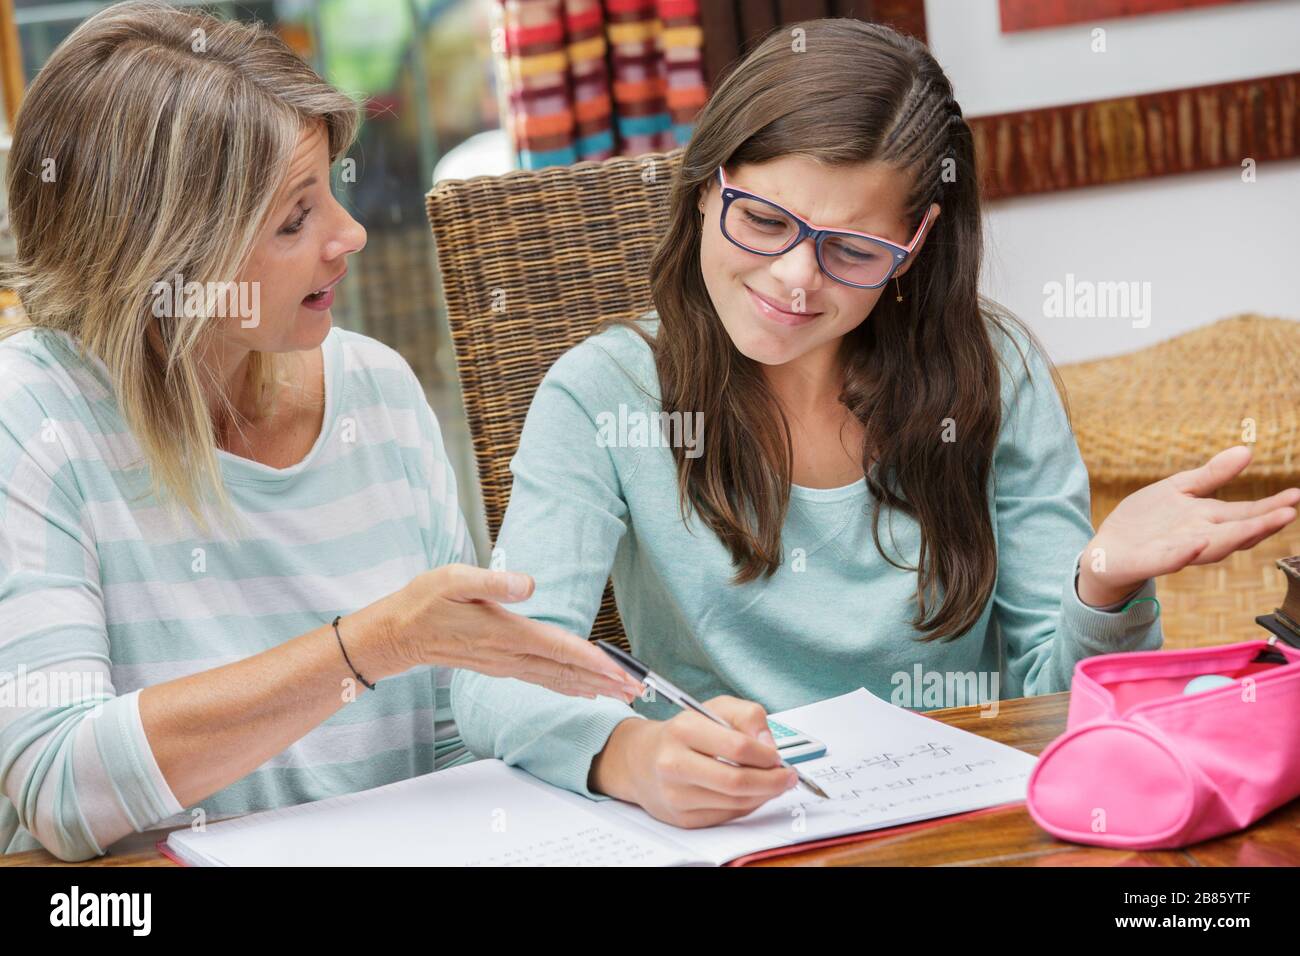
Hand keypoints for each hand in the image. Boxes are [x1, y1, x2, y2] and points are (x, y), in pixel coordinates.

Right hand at [362, 564, 643, 700]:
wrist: (398, 634)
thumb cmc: (424, 602)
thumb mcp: (454, 580)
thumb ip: (492, 582)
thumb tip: (528, 585)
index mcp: (506, 632)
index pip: (559, 649)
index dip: (593, 661)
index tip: (621, 671)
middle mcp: (510, 655)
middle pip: (566, 672)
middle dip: (604, 681)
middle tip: (638, 689)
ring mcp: (506, 665)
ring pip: (557, 680)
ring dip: (591, 686)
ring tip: (622, 693)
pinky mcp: (501, 666)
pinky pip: (543, 680)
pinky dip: (568, 685)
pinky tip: (583, 690)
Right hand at [589, 695, 799, 827]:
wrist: (641, 759)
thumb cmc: (684, 732)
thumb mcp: (714, 708)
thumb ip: (748, 716)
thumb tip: (769, 745)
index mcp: (684, 730)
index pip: (737, 747)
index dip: (766, 756)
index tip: (778, 757)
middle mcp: (675, 764)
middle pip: (737, 781)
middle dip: (772, 782)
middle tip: (787, 777)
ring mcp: (676, 795)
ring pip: (735, 803)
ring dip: (763, 795)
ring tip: (772, 784)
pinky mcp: (682, 818)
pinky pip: (727, 816)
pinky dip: (746, 806)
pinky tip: (750, 794)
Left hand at [1077, 446, 1299, 606]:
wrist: (1108, 548)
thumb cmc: (1146, 521)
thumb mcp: (1179, 489)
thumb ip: (1212, 475)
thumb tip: (1247, 451)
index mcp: (1206, 519)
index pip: (1244, 513)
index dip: (1270, 506)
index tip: (1295, 496)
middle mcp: (1198, 536)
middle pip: (1235, 531)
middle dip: (1262, 524)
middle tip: (1289, 513)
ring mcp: (1176, 550)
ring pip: (1211, 547)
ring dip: (1234, 538)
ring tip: (1258, 526)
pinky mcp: (1150, 561)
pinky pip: (1170, 560)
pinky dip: (1184, 553)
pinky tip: (1197, 542)